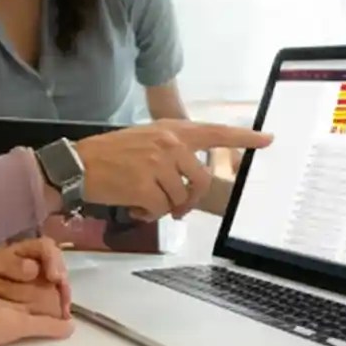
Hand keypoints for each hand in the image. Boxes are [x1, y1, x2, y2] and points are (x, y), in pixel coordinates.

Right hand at [74, 120, 271, 220]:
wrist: (78, 163)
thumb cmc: (110, 154)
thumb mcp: (146, 140)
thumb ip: (172, 152)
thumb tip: (192, 180)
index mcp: (171, 131)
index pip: (215, 132)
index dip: (244, 137)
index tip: (267, 139)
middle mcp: (169, 145)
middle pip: (199, 181)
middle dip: (189, 199)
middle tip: (174, 206)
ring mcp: (158, 165)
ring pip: (180, 198)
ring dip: (164, 207)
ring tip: (142, 199)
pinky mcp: (146, 186)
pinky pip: (162, 210)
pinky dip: (149, 213)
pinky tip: (134, 205)